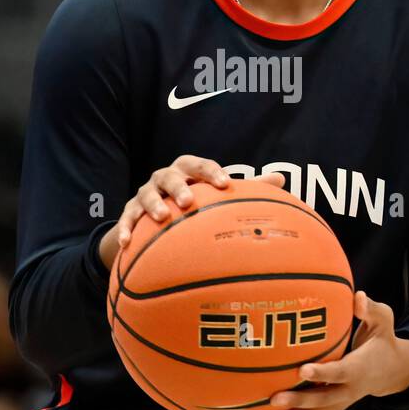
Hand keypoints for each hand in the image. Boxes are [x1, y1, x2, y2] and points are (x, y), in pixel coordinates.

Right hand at [98, 156, 285, 269]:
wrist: (155, 215)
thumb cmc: (196, 200)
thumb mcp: (216, 192)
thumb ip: (247, 188)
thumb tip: (282, 180)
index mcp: (188, 171)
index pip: (200, 165)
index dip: (212, 172)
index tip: (226, 183)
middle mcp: (165, 178)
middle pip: (170, 176)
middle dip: (179, 187)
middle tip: (189, 201)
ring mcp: (145, 194)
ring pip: (146, 195)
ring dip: (152, 205)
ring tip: (162, 217)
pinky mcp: (130, 213)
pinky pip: (126, 221)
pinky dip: (125, 230)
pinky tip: (128, 244)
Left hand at [249, 290, 408, 409]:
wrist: (392, 371)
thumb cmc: (381, 340)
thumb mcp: (384, 321)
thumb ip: (370, 309)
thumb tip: (358, 297)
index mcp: (360, 368)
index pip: (340, 372)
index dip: (323, 373)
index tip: (303, 370)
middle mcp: (348, 390)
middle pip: (322, 400)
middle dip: (298, 401)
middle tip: (274, 399)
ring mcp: (337, 403)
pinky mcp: (328, 409)